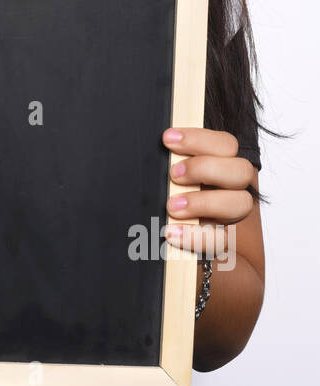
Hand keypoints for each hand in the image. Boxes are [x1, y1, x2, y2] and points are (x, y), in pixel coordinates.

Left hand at [161, 126, 254, 258]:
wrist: (167, 247)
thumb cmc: (163, 201)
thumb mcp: (164, 179)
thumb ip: (168, 163)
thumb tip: (144, 148)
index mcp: (219, 164)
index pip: (225, 144)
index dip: (199, 138)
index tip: (167, 139)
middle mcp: (230, 189)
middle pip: (241, 171)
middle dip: (206, 168)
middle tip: (174, 174)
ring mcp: (228, 216)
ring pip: (240, 203)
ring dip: (205, 202)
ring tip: (172, 207)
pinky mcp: (219, 242)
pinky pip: (220, 240)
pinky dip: (196, 236)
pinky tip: (172, 233)